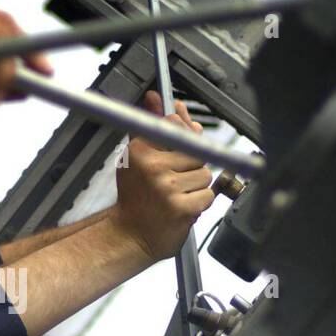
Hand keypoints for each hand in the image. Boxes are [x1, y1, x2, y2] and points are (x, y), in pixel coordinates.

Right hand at [110, 91, 214, 259]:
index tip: (173, 154)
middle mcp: (152, 166)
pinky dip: (199, 204)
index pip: (175, 127)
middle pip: (196, 152)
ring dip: (195, 187)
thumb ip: (154, 127)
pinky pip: (207, 195)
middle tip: (171, 182)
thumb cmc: (136, 197)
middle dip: (190, 167)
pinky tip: (181, 207)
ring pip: (204, 174)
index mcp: (139, 150)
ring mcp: (167, 188)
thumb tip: (161, 99)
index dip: (182, 139)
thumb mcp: (138, 158)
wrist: (128, 236)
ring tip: (175, 196)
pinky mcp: (181, 208)